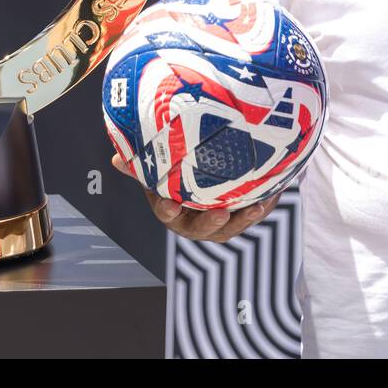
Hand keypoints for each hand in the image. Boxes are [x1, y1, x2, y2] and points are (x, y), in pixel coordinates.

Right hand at [111, 153, 283, 242]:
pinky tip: (271, 196)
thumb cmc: (173, 176)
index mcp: (170, 210)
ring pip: (229, 228)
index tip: (172, 205)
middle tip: (221, 213)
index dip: (168, 210)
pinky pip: (248, 216)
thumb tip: (116, 158)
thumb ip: (141, 166)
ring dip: (243, 220)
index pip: (166, 212)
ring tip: (255, 208)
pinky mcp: (236, 217)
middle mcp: (193, 222)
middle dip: (212, 222)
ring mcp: (216, 223)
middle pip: (201, 228)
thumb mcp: (157, 170)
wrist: (199, 182)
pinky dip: (258, 208)